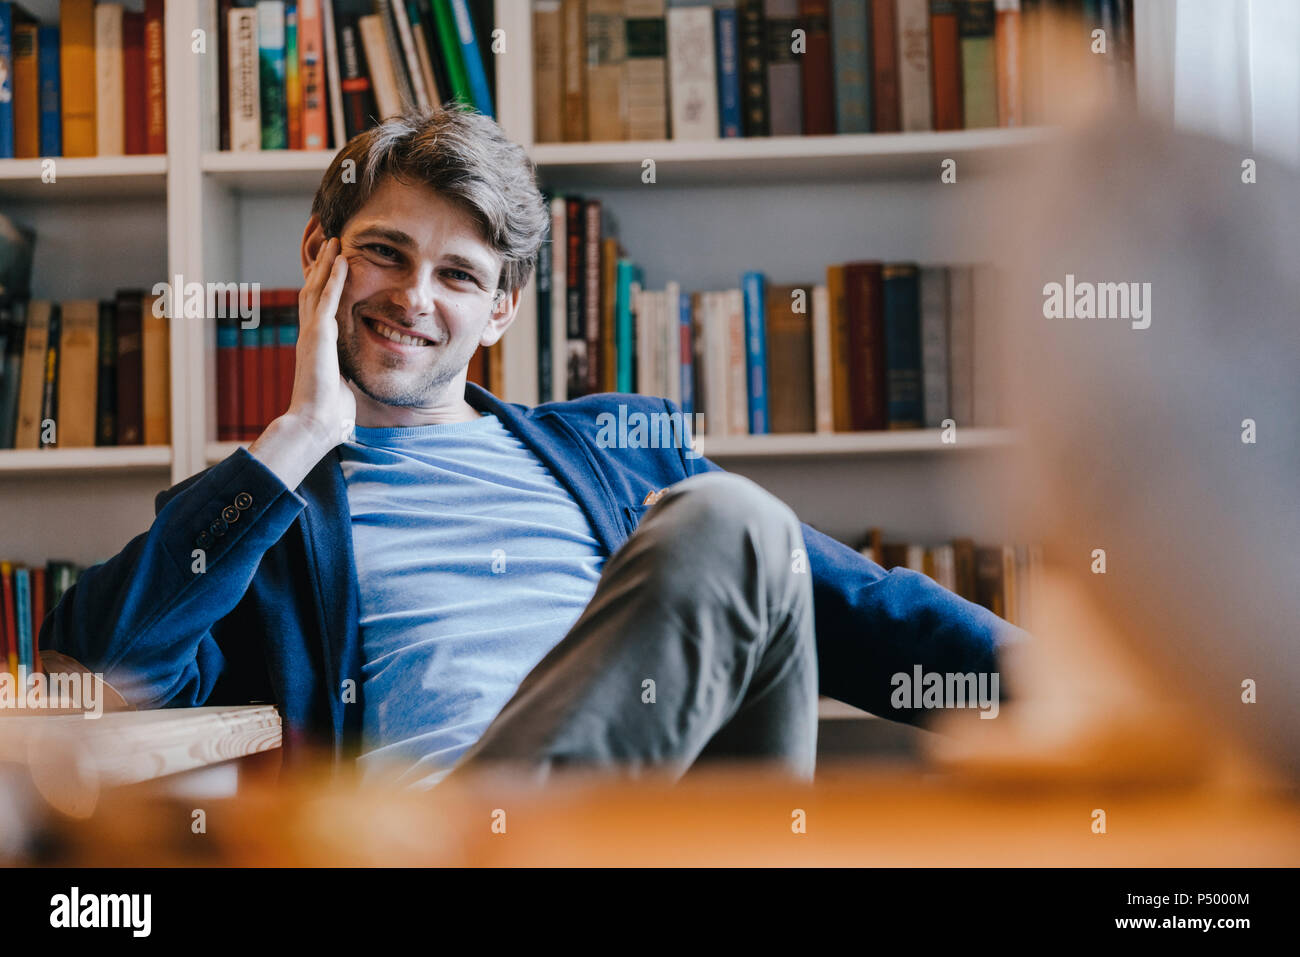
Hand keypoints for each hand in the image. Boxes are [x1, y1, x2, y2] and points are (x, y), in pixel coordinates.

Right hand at [286, 235, 354, 446]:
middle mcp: (310, 336)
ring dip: (327, 264)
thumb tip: (351, 382)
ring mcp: (311, 333)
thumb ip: (343, 377)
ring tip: (335, 242)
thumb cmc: (328, 415)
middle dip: (321, 266)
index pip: (319, 308)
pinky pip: (327, 299)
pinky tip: (342, 260)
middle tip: (331, 243)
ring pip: (317, 288)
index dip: (324, 286)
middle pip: (313, 290)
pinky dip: (334, 278)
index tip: (332, 268)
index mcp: (316, 347)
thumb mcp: (340, 388)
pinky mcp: (317, 335)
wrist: (314, 424)